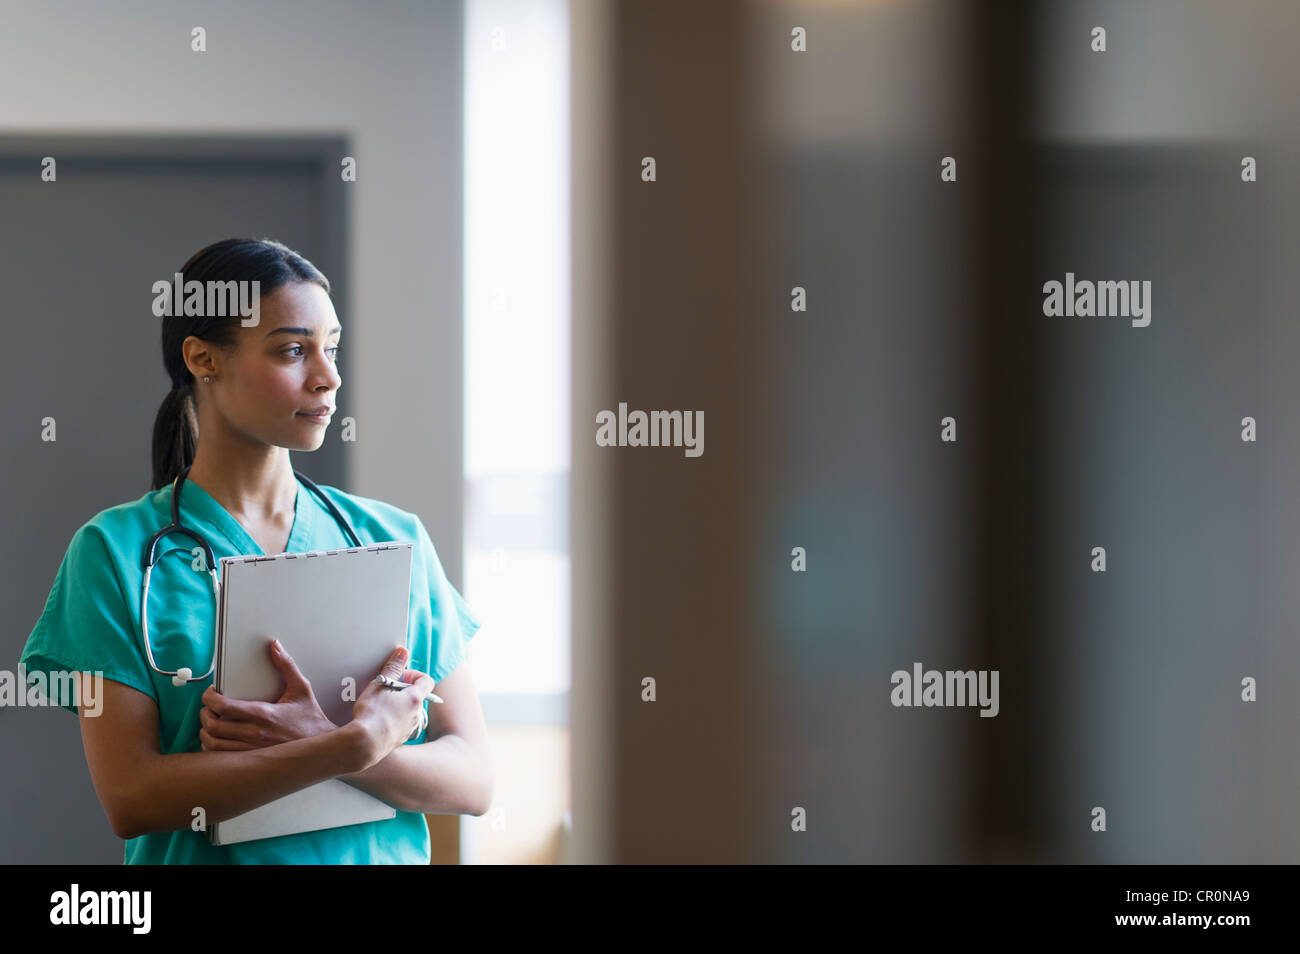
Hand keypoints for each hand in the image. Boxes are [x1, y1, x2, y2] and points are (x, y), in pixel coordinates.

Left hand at [198, 638, 337, 750]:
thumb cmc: (310, 719)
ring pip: (213, 744)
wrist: (320, 746)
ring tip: (210, 723)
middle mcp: (255, 734)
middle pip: (213, 726)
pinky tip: (218, 740)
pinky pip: (222, 757)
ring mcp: (251, 750)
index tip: (210, 692)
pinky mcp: (251, 760)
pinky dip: (213, 748)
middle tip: (208, 706)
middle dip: (204, 713)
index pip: (224, 707)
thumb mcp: (301, 688)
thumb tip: (275, 647)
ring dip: (205, 732)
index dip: (209, 698)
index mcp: (264, 714)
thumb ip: (287, 666)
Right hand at [348, 646, 434, 769]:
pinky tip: (378, 721)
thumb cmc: (372, 714)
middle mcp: (416, 715)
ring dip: (398, 706)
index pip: (426, 680)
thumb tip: (403, 652)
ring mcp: (409, 730)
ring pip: (409, 712)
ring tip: (379, 706)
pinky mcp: (400, 741)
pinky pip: (401, 725)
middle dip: (403, 690)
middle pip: (417, 696)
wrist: (364, 746)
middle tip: (385, 690)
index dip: (414, 675)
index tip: (400, 675)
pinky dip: (394, 720)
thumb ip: (393, 667)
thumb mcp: (380, 685)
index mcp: (415, 699)